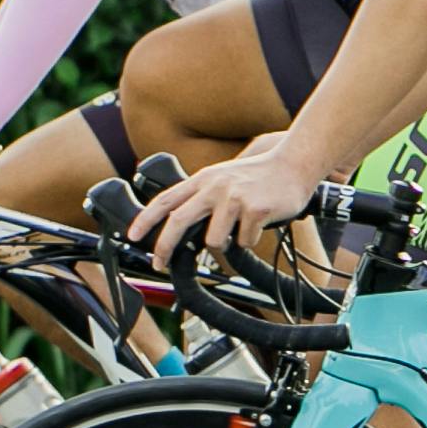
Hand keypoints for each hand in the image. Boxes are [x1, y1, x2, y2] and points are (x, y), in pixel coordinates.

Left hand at [133, 141, 329, 269]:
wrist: (294, 163)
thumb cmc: (259, 176)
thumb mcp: (224, 178)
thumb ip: (203, 197)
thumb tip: (182, 229)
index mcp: (203, 179)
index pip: (166, 199)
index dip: (145, 219)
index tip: (132, 237)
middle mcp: (214, 187)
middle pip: (178, 222)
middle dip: (165, 247)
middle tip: (159, 264)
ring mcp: (234, 198)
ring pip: (214, 241)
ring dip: (225, 244)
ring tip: (239, 230)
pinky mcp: (255, 210)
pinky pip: (244, 242)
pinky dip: (251, 240)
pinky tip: (260, 223)